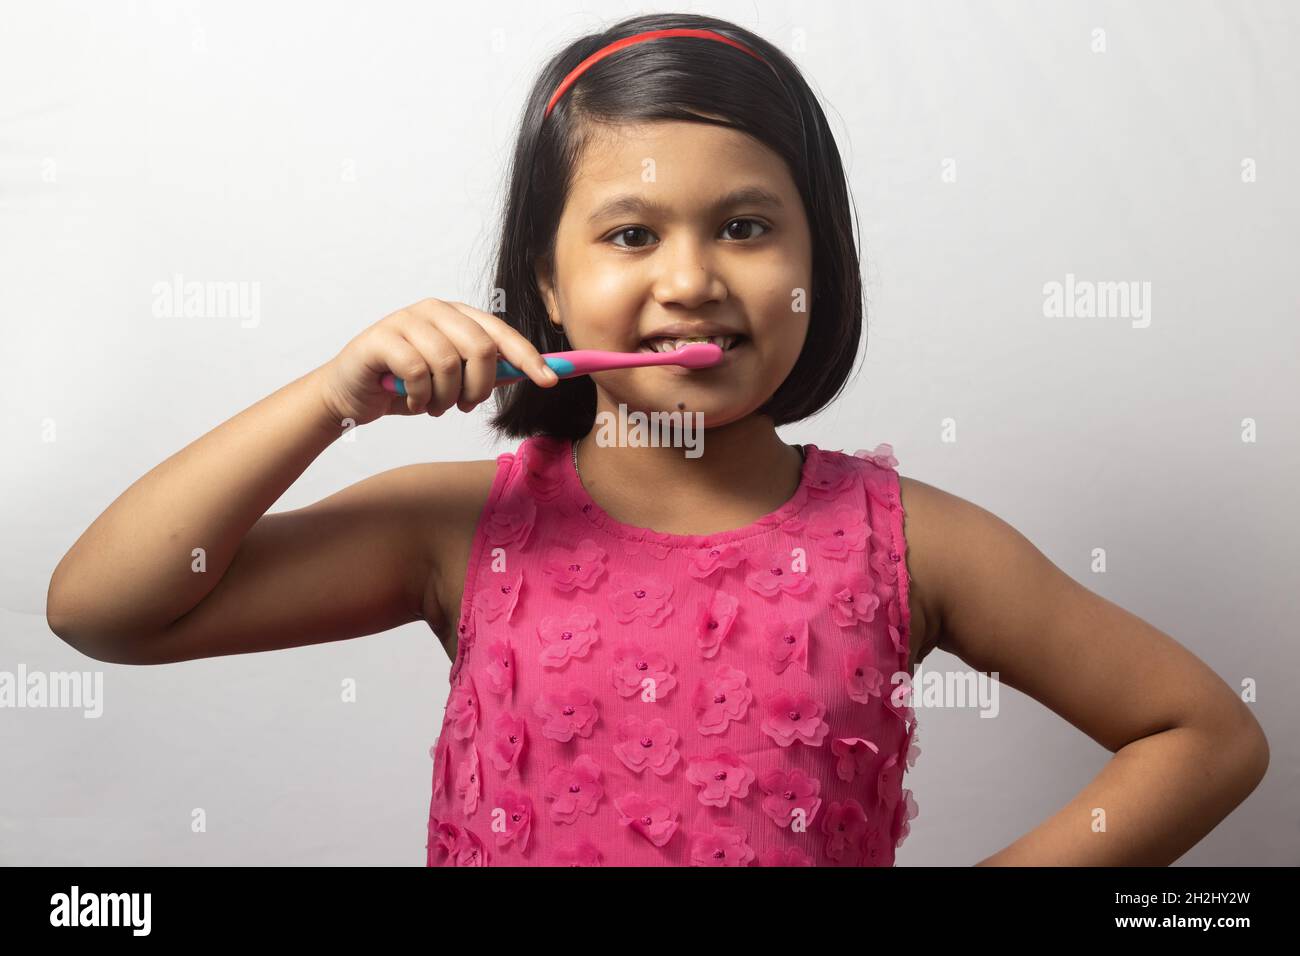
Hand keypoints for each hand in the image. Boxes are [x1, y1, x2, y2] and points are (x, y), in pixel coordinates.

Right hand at [314, 298, 557, 426]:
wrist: (351, 394)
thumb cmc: (406, 385)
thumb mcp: (454, 381)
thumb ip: (487, 373)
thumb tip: (532, 373)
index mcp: (457, 316)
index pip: (501, 333)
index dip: (528, 357)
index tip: (550, 381)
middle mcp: (434, 310)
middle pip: (480, 347)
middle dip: (479, 387)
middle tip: (465, 406)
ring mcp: (405, 319)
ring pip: (449, 363)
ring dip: (446, 398)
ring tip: (434, 406)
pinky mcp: (380, 337)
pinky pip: (417, 371)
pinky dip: (421, 397)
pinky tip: (413, 402)